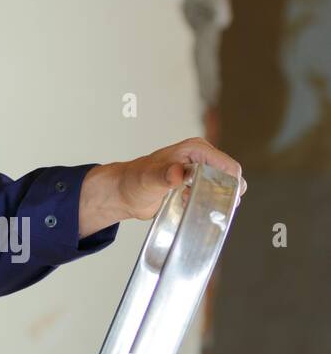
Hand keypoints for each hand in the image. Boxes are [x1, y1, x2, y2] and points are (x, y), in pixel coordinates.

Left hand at [83, 137, 246, 233]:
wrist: (124, 193)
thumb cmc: (133, 181)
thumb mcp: (148, 178)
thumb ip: (163, 175)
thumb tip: (177, 173)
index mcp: (195, 149)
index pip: (228, 166)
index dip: (228, 183)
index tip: (214, 197)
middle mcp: (201, 158)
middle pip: (230, 179)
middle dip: (222, 193)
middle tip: (200, 201)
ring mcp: (200, 172)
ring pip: (223, 189)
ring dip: (213, 200)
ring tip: (191, 202)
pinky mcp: (196, 185)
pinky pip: (213, 196)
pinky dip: (206, 203)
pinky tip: (187, 205)